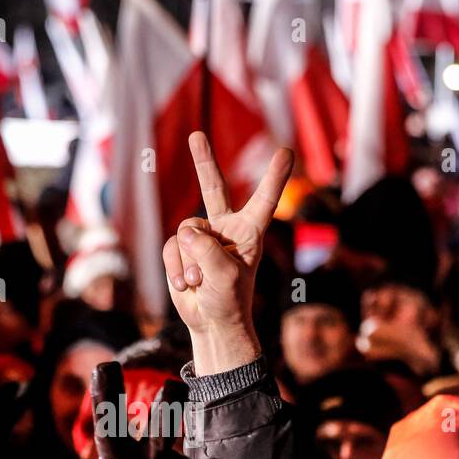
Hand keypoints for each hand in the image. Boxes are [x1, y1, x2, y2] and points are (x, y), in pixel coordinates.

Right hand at [162, 132, 292, 373]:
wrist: (212, 323)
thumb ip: (205, 249)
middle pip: (213, 188)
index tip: (286, 151)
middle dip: (204, 162)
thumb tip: (183, 233)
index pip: (264, 200)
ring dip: (190, 263)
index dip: (274, 177)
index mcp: (250, 233)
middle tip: (196, 136)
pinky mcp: (181, 250)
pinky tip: (186, 286)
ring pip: (185, 233)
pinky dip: (175, 268)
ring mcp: (201, 238)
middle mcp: (225, 229)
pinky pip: (172, 248)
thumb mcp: (225, 276)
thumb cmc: (229, 301)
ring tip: (199, 282)